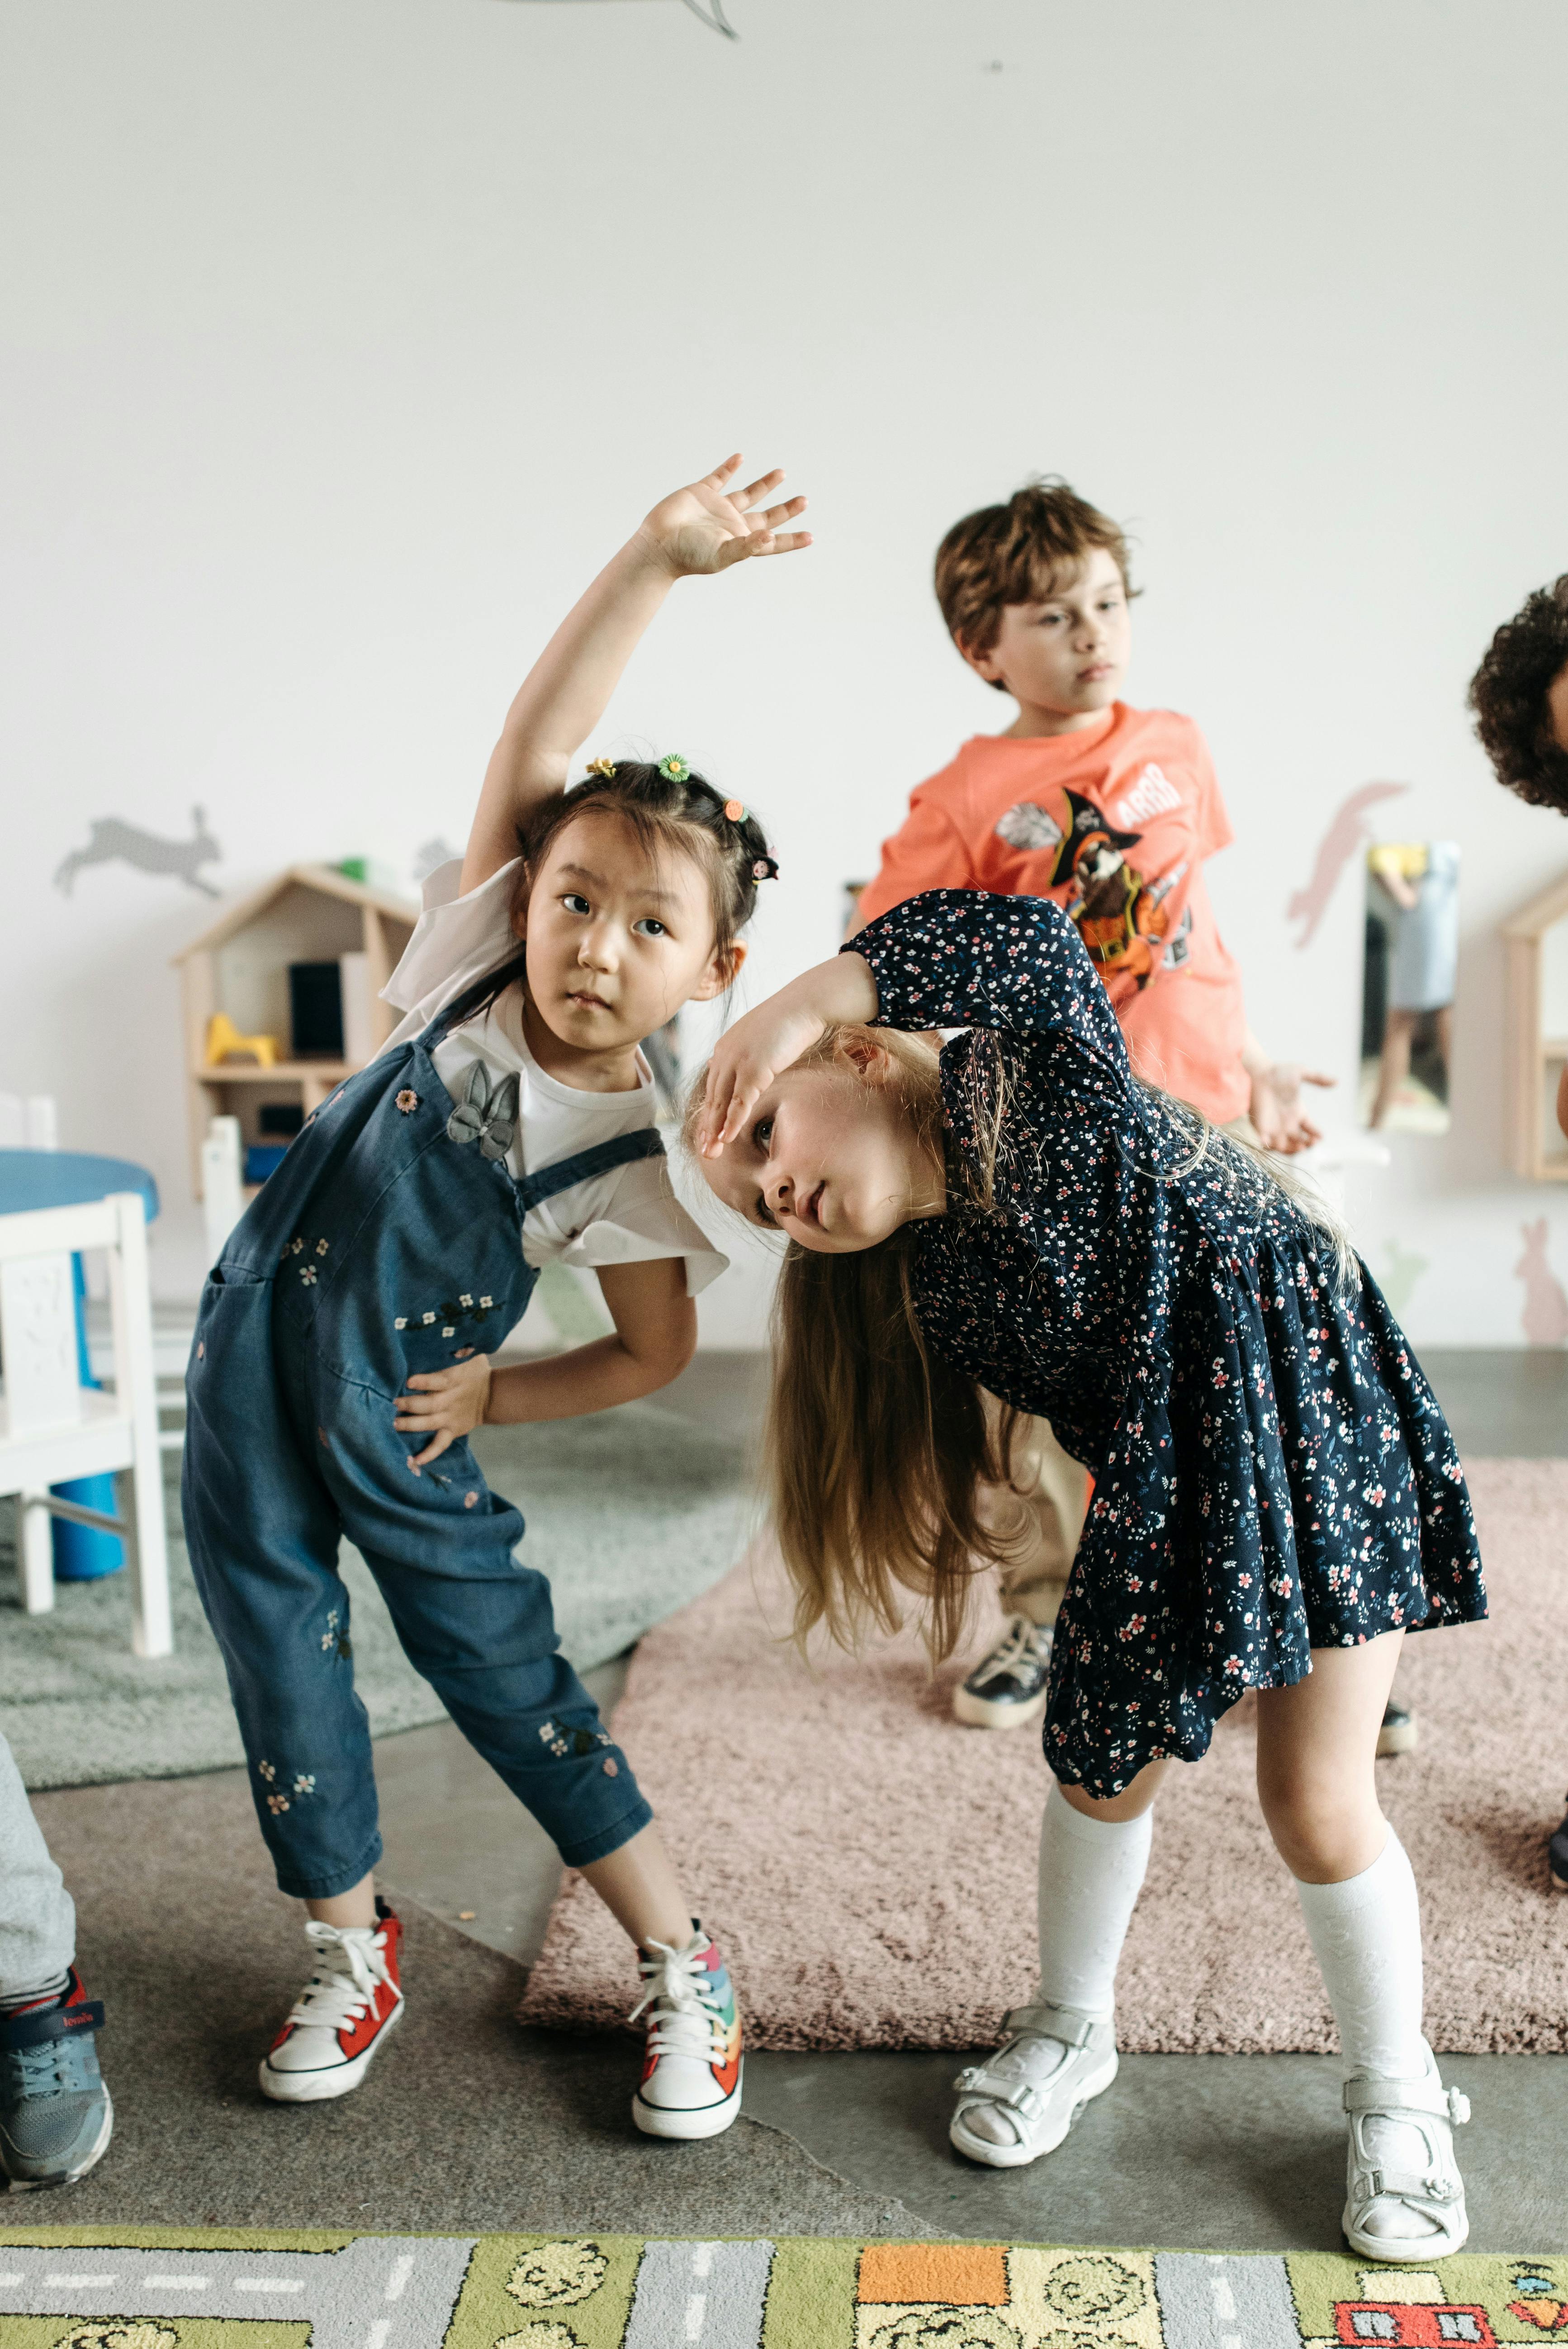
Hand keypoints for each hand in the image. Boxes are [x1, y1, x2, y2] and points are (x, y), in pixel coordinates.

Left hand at [393, 1353, 491, 1467]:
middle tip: (393, 1403)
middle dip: (410, 1404)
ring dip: (411, 1424)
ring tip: (394, 1424)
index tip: (409, 1381)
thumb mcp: (474, 1356)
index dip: (424, 1382)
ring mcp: (450, 1418)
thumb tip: (452, 1337)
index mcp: (455, 1380)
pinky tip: (415, 1461)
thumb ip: (461, 1349)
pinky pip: (440, 1445)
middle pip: (430, 1404)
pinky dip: (429, 1454)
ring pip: (429, 1423)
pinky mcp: (452, 1431)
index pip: (439, 1381)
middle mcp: (451, 1401)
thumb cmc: (476, 1371)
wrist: (493, 1396)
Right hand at [635, 454, 810, 579]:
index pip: (772, 541)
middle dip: (786, 510)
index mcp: (741, 541)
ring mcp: (719, 507)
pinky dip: (730, 467)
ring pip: (749, 493)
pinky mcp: (702, 492)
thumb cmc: (689, 555)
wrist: (659, 544)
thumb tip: (770, 535)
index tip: (810, 537)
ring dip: (765, 484)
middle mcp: (733, 524)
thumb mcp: (722, 554)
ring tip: (782, 473)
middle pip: (767, 515)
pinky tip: (740, 458)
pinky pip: (720, 477)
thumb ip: (747, 546)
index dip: (791, 540)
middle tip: (804, 501)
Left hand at [697, 954, 878, 1155]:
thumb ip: (748, 1056)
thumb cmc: (790, 1021)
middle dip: (708, 1127)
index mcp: (725, 1048)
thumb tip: (747, 1074)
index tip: (709, 1133)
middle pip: (713, 1098)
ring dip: (716, 1130)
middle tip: (705, 1151)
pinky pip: (740, 1102)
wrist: (805, 1004)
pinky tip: (727, 1138)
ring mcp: (737, 1061)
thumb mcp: (761, 1039)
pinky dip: (732, 1122)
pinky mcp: (753, 1069)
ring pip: (722, 1103)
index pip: (714, 1087)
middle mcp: (725, 1054)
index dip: (711, 1112)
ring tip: (712, 1153)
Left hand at [1248, 1063, 1334, 1154]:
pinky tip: (1277, 1144)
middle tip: (1311, 1143)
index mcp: (1298, 1112)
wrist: (1258, 1072)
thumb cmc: (1278, 1073)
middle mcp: (1287, 1122)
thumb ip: (1318, 1078)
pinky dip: (1270, 1145)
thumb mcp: (1301, 1073)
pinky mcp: (1260, 1126)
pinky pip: (1265, 1142)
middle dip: (1306, 1145)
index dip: (1316, 1134)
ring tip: (1301, 1146)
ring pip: (1284, 1146)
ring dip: (1293, 1149)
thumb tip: (1337, 1081)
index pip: (1310, 1129)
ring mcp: (1274, 1125)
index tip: (1320, 1136)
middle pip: (1298, 1141)